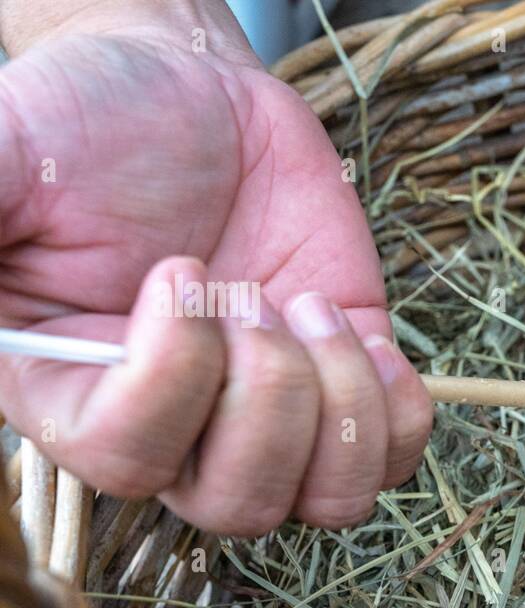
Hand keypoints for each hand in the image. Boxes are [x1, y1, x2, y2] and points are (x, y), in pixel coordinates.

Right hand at [0, 0, 431, 533]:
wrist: (192, 96)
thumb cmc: (89, 126)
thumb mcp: (7, 159)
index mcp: (75, 394)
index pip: (125, 460)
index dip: (172, 379)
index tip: (183, 271)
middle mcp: (176, 427)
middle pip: (237, 502)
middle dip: (269, 396)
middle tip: (253, 292)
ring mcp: (267, 416)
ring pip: (327, 498)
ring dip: (341, 404)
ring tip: (312, 310)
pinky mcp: (342, 388)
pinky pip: (390, 457)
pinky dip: (395, 408)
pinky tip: (362, 337)